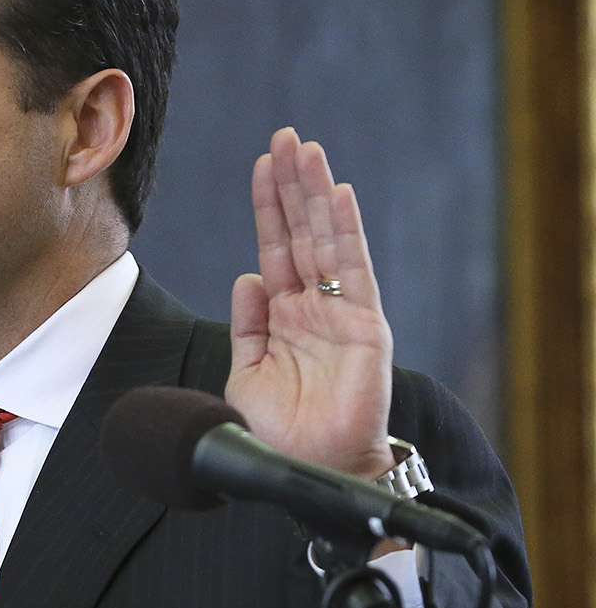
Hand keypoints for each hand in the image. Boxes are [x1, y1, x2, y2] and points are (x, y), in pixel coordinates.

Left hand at [226, 127, 393, 479]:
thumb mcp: (247, 373)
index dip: (268, 207)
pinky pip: (354, 271)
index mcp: (282, 315)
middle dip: (293, 186)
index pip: (274, 247)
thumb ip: (248, 326)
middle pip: (301, 232)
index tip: (261, 164)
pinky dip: (345, 232)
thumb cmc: (280, 431)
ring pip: (327, 240)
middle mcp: (313, 305)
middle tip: (286, 137)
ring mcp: (340, 312)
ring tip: (307, 150)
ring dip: (317, 195)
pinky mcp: (363, 326)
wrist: (309, 470)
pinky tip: (338, 196)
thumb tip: (244, 278)